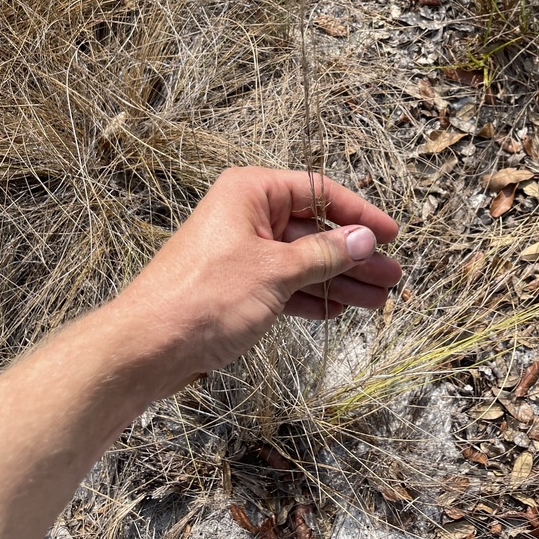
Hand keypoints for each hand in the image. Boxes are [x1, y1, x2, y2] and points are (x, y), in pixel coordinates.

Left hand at [117, 167, 401, 395]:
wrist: (146, 347)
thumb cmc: (206, 297)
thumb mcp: (275, 272)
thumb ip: (323, 255)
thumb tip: (364, 239)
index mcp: (251, 192)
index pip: (318, 191)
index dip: (358, 213)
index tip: (391, 233)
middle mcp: (246, 215)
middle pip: (313, 229)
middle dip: (352, 255)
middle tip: (391, 276)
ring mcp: (241, 252)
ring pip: (302, 261)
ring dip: (338, 280)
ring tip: (378, 300)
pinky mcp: (236, 286)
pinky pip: (284, 284)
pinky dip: (310, 296)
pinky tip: (339, 310)